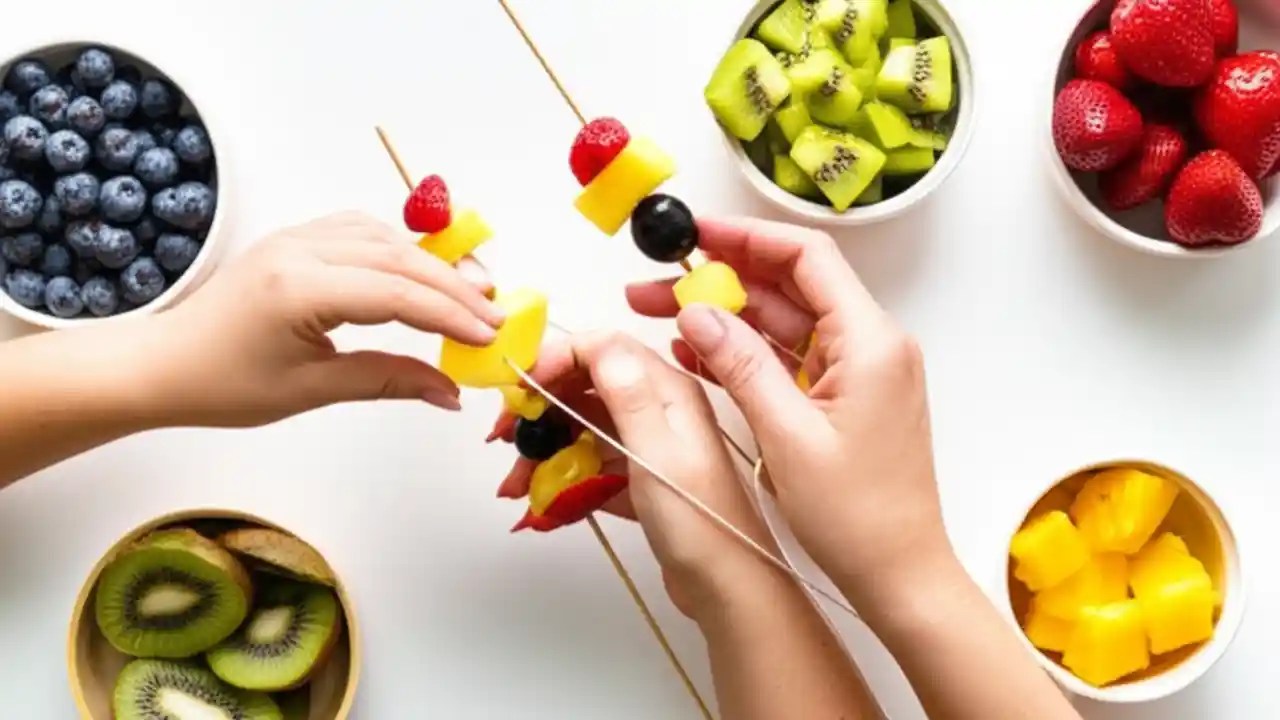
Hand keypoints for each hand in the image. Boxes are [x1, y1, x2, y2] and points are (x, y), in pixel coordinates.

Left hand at [146, 211, 504, 427]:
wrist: (163, 363)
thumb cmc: (224, 384)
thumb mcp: (310, 390)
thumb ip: (387, 381)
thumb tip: (450, 393)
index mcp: (299, 290)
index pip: (396, 293)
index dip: (449, 314)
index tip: (489, 338)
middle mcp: (300, 250)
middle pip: (399, 258)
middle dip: (454, 287)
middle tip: (496, 316)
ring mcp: (297, 238)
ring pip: (385, 237)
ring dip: (432, 264)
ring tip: (473, 292)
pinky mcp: (296, 239)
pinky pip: (361, 231)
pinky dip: (401, 250)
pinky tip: (423, 272)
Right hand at [493, 332, 778, 615]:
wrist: (728, 588)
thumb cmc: (700, 524)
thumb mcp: (658, 453)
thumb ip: (629, 396)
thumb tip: (599, 341)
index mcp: (669, 391)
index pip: (603, 348)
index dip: (555, 359)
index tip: (519, 387)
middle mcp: (660, 409)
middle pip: (587, 385)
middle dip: (541, 406)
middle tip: (506, 436)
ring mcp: (651, 444)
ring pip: (584, 427)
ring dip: (546, 449)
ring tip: (518, 484)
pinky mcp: (643, 477)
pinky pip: (593, 463)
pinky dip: (565, 478)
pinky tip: (545, 504)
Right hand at [626, 217, 952, 611]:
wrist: (899, 574)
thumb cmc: (859, 517)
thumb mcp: (786, 435)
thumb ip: (741, 364)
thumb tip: (697, 311)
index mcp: (869, 342)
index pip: (806, 257)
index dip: (746, 236)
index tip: (693, 234)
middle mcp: (869, 345)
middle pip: (787, 285)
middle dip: (719, 277)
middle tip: (656, 282)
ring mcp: (855, 371)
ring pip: (781, 321)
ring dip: (723, 315)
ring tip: (659, 314)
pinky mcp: (841, 397)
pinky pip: (786, 358)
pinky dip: (742, 353)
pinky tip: (694, 352)